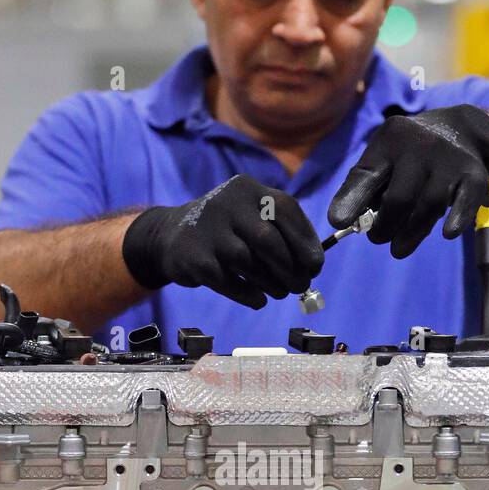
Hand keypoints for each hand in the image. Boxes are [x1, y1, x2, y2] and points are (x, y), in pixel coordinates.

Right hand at [123, 174, 324, 309]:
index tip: (315, 266)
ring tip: (279, 292)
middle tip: (300, 286)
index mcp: (248, 189)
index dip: (305, 241)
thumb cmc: (227, 231)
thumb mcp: (252, 218)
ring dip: (271, 284)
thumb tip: (313, 264)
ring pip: (248, 263)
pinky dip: (248, 294)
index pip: (286, 210)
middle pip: (268, 240)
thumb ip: (281, 233)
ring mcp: (208, 230)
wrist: (173, 236)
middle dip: (290, 268)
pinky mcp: (193, 257)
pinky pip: (228, 282)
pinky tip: (258, 300)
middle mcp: (227, 203)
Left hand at [327, 105, 488, 258]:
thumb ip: (366, 188)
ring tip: (398, 249)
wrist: (461, 131)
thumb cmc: (409, 157)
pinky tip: (448, 233)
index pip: (366, 174)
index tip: (338, 222)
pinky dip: (458, 218)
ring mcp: (449, 159)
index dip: (351, 200)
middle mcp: (420, 145)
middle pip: (399, 198)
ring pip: (429, 205)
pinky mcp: (474, 175)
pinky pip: (465, 200)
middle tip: (378, 240)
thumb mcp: (384, 160)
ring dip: (411, 234)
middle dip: (384, 227)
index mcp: (389, 140)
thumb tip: (346, 222)